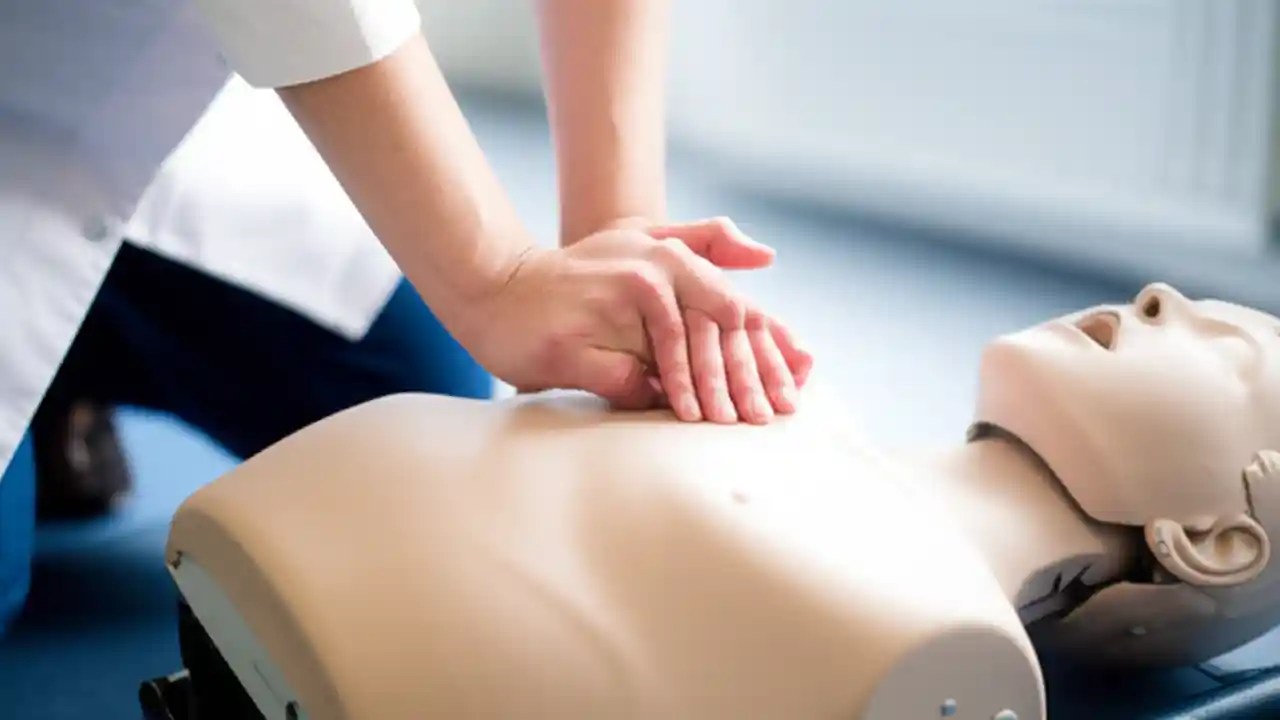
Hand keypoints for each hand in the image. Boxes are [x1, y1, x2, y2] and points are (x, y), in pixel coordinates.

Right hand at [463, 218, 811, 422]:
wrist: (499, 288)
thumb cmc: (579, 273)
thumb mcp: (640, 242)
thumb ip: (703, 243)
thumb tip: (766, 256)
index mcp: (666, 256)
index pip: (734, 308)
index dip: (768, 353)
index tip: (791, 391)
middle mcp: (644, 274)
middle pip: (714, 333)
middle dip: (746, 380)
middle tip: (766, 420)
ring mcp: (607, 306)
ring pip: (677, 355)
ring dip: (707, 393)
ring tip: (726, 425)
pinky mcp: (572, 343)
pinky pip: (625, 378)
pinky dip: (654, 398)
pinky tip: (675, 419)